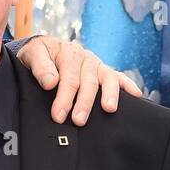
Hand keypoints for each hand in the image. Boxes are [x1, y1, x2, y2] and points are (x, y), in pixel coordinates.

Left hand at [17, 35, 142, 125]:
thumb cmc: (38, 55)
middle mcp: (85, 58)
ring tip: (109, 109)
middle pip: (87, 82)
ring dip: (109, 94)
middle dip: (83, 103)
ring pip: (106, 79)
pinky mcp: (103, 71)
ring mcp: (96, 65)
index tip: (58, 116)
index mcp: (67, 53)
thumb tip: (51, 83)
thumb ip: (40, 67)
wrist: (45, 48)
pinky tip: (137, 95)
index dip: (64, 98)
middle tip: (78, 121)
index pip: (67, 78)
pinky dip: (128, 85)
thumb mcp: (33, 54)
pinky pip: (118, 77)